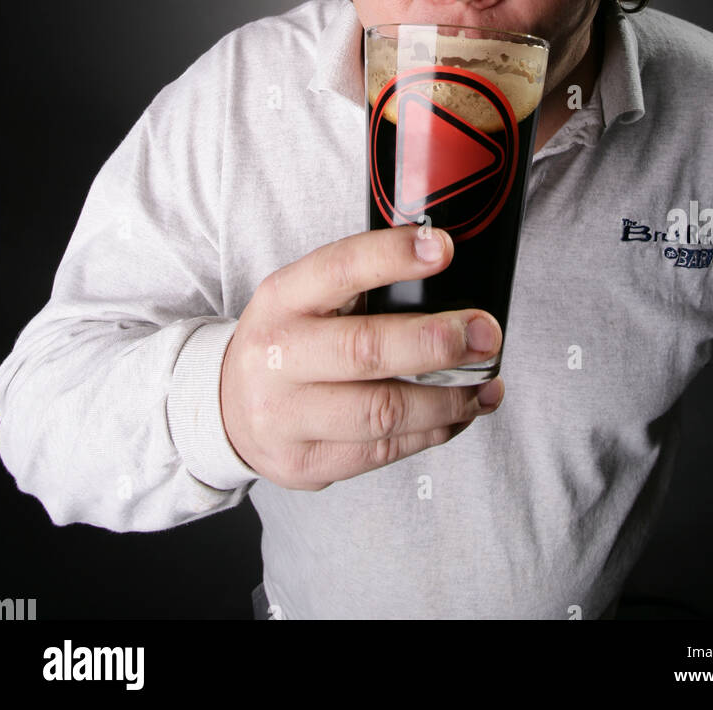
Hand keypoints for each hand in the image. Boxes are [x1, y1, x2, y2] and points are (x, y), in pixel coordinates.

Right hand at [219, 224, 503, 489]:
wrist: (226, 408)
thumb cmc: (288, 340)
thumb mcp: (303, 296)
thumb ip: (359, 281)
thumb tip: (443, 264)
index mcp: (281, 299)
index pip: (338, 268)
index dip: (392, 257)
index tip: (443, 248)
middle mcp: (278, 357)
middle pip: (365, 351)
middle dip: (437, 343)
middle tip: (486, 334)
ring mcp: (287, 418)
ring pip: (382, 412)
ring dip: (448, 398)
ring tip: (485, 382)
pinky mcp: (306, 463)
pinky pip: (384, 451)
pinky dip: (434, 431)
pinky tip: (458, 412)